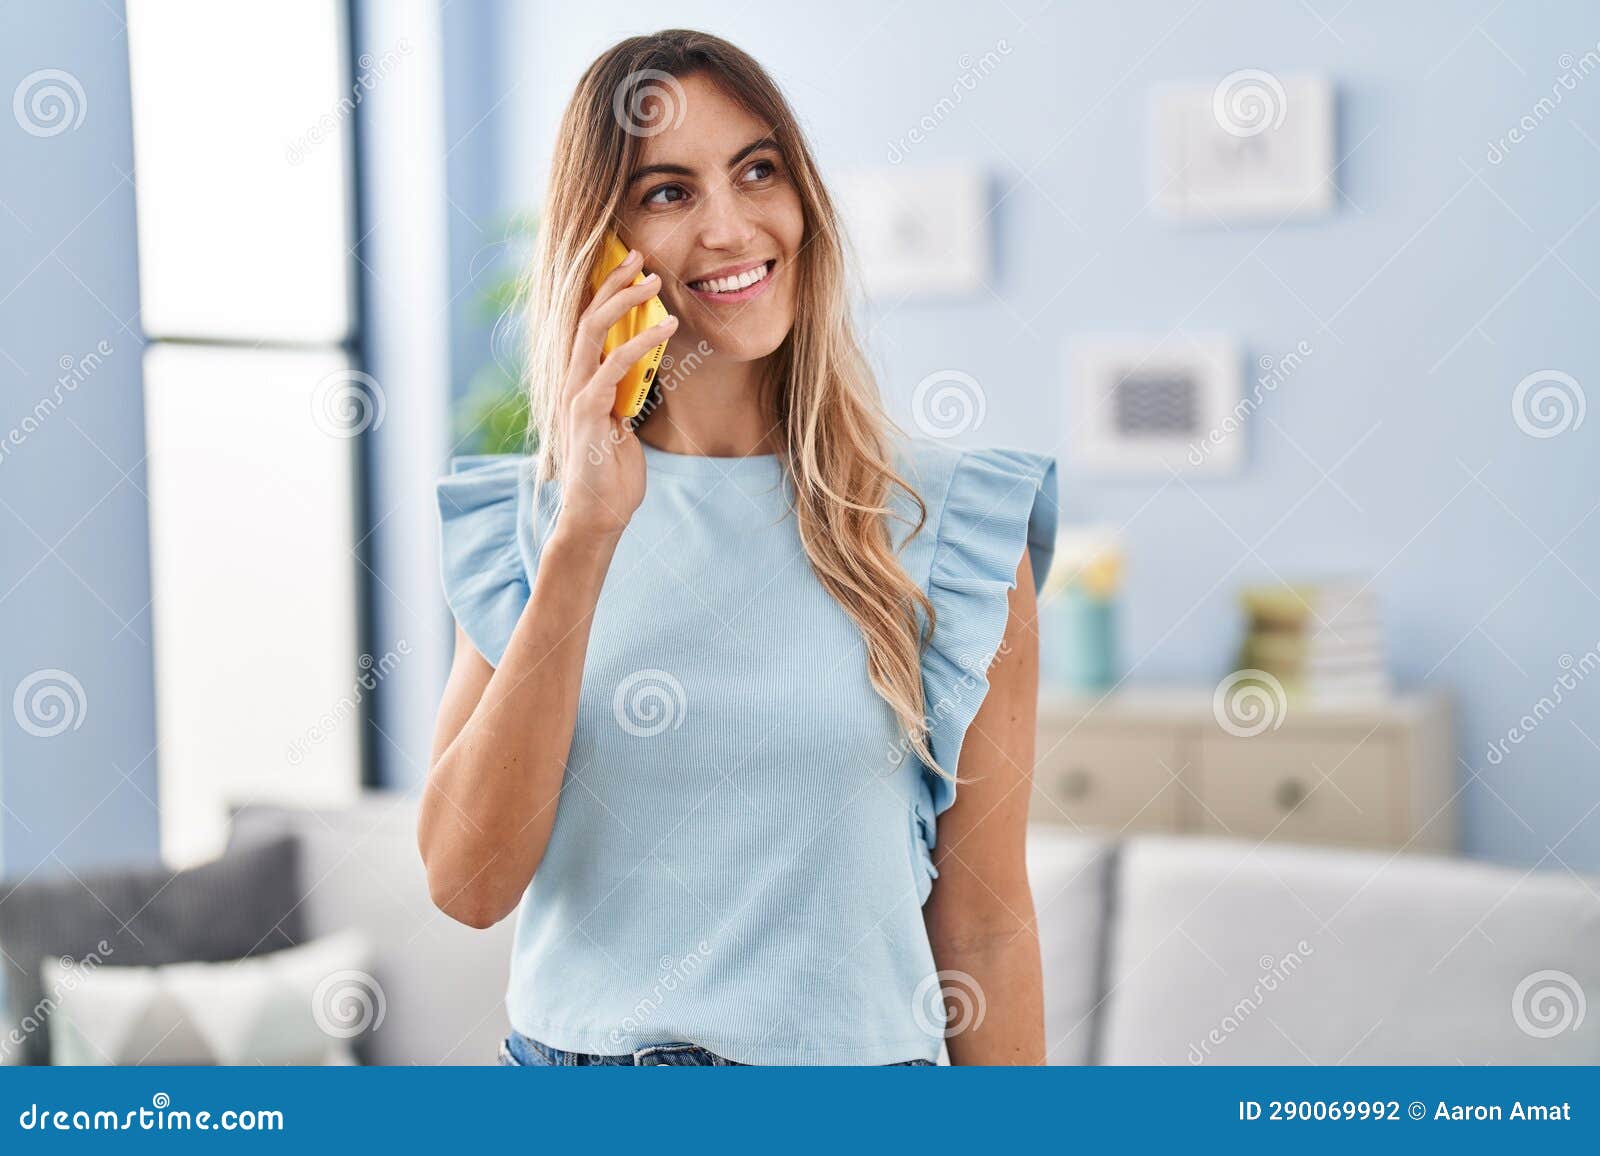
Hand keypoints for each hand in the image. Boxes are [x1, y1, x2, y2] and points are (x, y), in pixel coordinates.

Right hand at [554, 246, 677, 540]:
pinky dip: (640, 341)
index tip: (630, 265)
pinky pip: (613, 365)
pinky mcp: (586, 411)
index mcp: (578, 380)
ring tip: (654, 280)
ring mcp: (575, 394)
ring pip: (592, 330)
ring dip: (624, 300)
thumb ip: (623, 393)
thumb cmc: (612, 472)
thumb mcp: (620, 422)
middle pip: (585, 314)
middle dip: (613, 281)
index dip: (605, 290)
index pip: (586, 323)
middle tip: (641, 257)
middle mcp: (570, 380)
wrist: (597, 513)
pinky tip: (665, 326)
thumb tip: (642, 367)